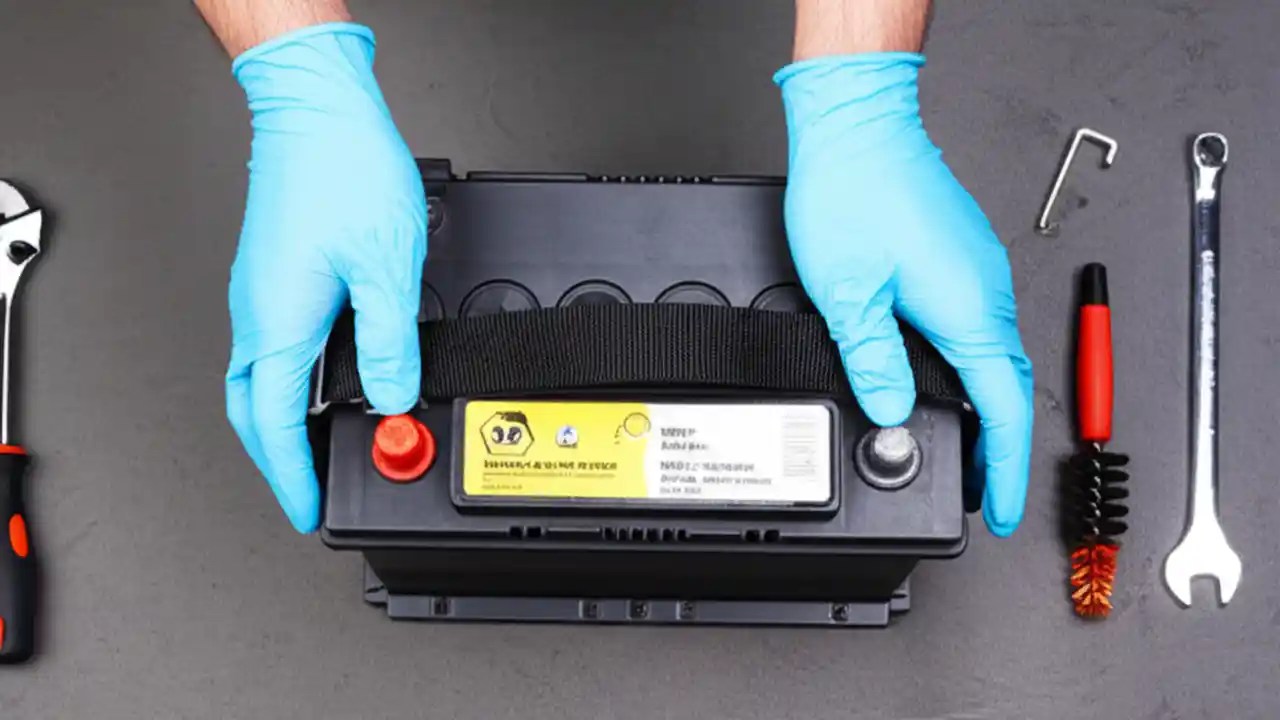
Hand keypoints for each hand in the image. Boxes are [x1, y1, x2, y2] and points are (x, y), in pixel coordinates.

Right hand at [225, 23, 425, 532]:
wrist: (317, 109)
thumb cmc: (344, 170)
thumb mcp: (387, 268)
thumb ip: (389, 343)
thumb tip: (392, 396)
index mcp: (279, 322)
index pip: (276, 424)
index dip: (293, 476)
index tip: (308, 510)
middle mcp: (260, 312)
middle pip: (254, 409)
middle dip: (279, 457)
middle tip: (308, 487)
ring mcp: (263, 291)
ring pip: (262, 377)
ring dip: (287, 419)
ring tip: (322, 445)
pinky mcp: (277, 272)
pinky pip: (278, 345)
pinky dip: (297, 379)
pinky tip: (330, 378)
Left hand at [776, 53, 1032, 536]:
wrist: (858, 123)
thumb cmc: (853, 192)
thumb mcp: (848, 293)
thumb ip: (871, 360)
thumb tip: (890, 409)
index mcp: (968, 309)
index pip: (1003, 409)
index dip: (1007, 469)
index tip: (1007, 509)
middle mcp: (985, 291)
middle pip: (1006, 387)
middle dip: (998, 446)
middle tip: (982, 489)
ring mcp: (977, 271)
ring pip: (992, 355)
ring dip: (982, 404)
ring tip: (963, 444)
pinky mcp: (961, 256)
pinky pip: (977, 324)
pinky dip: (968, 365)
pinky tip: (940, 377)